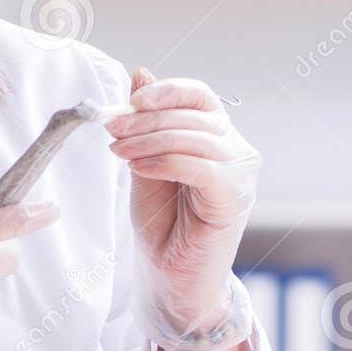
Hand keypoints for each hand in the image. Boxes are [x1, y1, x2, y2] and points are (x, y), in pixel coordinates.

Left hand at [103, 68, 258, 332]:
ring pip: (193, 137)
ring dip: (148, 141)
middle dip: (145, 120)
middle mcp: (237, 149)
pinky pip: (198, 166)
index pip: (198, 95)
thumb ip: (146, 124)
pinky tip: (137, 168)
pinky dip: (164, 162)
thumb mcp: (145, 163)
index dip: (165, 92)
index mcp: (218, 135)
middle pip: (192, 114)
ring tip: (118, 152)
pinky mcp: (234, 196)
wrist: (171, 278)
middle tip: (111, 129)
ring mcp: (240, 172)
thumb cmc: (161, 224)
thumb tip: (141, 72)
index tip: (129, 102)